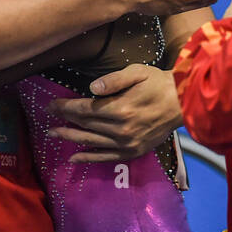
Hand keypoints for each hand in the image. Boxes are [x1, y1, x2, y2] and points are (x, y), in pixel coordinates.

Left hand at [46, 64, 182, 162]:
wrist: (184, 103)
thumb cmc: (159, 83)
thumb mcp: (137, 72)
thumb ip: (113, 80)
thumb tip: (91, 88)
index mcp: (121, 108)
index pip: (84, 109)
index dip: (65, 107)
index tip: (51, 104)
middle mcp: (121, 129)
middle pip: (84, 125)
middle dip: (64, 120)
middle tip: (48, 116)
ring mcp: (127, 143)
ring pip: (91, 142)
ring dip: (70, 138)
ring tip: (53, 134)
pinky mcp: (133, 151)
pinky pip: (106, 157)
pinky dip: (89, 158)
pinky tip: (74, 158)